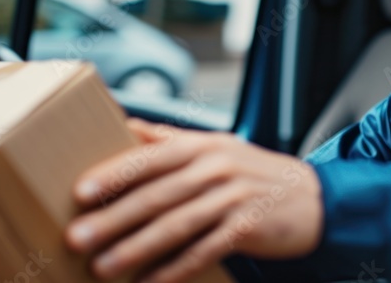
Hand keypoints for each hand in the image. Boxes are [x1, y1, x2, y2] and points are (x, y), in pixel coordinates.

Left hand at [65, 119, 323, 281]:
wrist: (313, 197)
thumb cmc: (254, 172)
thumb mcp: (215, 146)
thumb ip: (168, 139)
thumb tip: (122, 124)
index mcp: (203, 145)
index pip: (151, 157)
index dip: (114, 174)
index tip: (79, 192)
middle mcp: (218, 167)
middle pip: (157, 194)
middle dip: (114, 218)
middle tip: (77, 236)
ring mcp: (235, 197)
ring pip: (176, 225)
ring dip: (136, 248)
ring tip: (102, 267)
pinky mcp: (248, 227)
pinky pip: (204, 251)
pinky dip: (175, 269)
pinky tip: (149, 282)